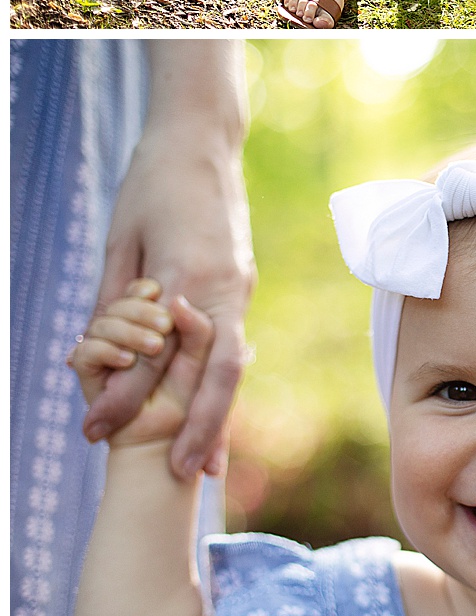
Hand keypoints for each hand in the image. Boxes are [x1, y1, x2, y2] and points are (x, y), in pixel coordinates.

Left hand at [81, 126, 254, 479]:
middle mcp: (225, 288)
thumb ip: (115, 299)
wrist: (201, 139)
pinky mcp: (240, 283)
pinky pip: (232, 346)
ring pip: (234, 367)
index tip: (95, 431)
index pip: (158, 354)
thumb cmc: (152, 183)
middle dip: (203, 428)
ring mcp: (239, 287)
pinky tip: (213, 416)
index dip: (127, 397)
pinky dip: (222, 386)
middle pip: (219, 374)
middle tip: (182, 477)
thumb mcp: (122, 240)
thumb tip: (96, 355)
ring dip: (221, 417)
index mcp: (189, 275)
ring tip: (203, 468)